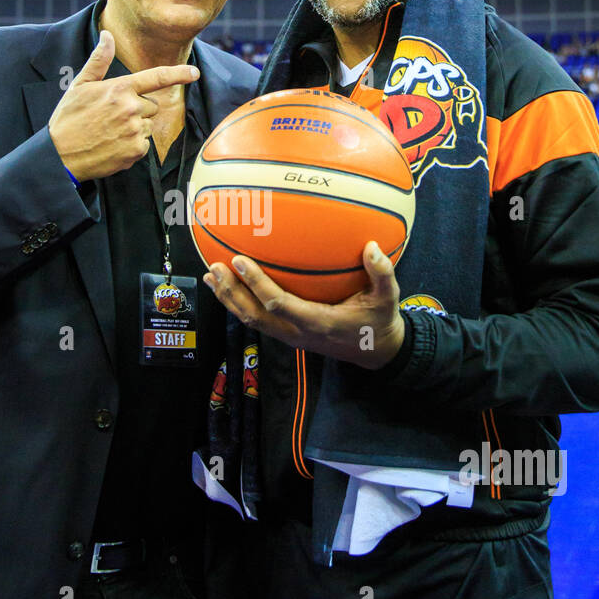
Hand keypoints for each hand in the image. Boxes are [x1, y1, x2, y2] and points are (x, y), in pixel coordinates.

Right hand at [48, 30, 198, 181]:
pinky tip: (112, 146)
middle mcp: (131, 108)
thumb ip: (99, 60)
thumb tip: (107, 35)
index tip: (195, 72)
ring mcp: (135, 131)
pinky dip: (132, 147)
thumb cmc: (68, 118)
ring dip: (135, 129)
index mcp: (120, 88)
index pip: (156, 77)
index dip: (179, 73)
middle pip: (151, 106)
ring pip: (148, 126)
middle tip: (111, 117)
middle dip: (138, 110)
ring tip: (109, 133)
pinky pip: (144, 145)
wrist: (60, 155)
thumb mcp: (80, 85)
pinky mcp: (136, 151)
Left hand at [203, 240, 405, 369]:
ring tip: (211, 276)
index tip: (240, 261)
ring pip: (252, 320)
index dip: (257, 285)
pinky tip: (229, 287)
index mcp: (319, 323)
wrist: (375, 352)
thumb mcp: (388, 299)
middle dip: (232, 293)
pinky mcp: (288, 334)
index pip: (279, 305)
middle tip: (215, 266)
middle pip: (255, 316)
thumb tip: (372, 246)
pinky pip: (258, 320)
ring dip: (230, 299)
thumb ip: (382, 273)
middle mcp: (298, 333)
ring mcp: (291, 336)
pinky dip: (239, 304)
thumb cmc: (379, 321)